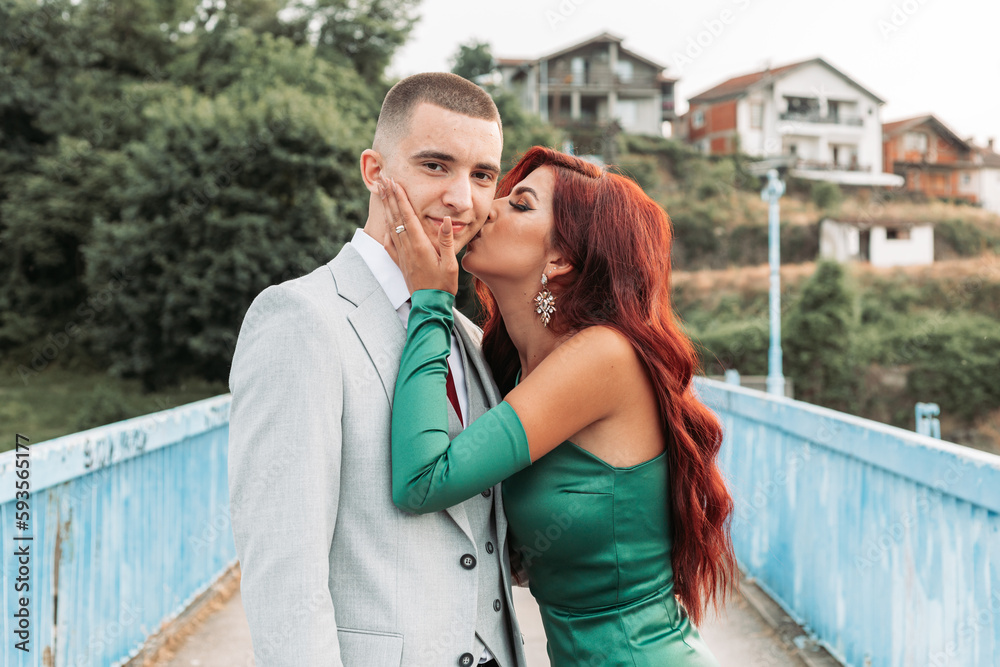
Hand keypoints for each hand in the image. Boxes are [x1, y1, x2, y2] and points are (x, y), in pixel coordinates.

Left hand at [379, 176, 458, 294]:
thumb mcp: (450, 263)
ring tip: (381, 194)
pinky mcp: (400, 263)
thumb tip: (445, 219)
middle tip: (383, 180)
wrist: (430, 305)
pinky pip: (390, 244)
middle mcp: (408, 248)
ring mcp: (402, 255)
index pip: (408, 217)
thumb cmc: (443, 285)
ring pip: (391, 227)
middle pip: (396, 218)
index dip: (400, 199)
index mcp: (420, 246)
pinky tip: (384, 224)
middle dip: (389, 198)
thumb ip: (446, 241)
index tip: (394, 184)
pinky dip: (386, 231)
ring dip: (387, 209)